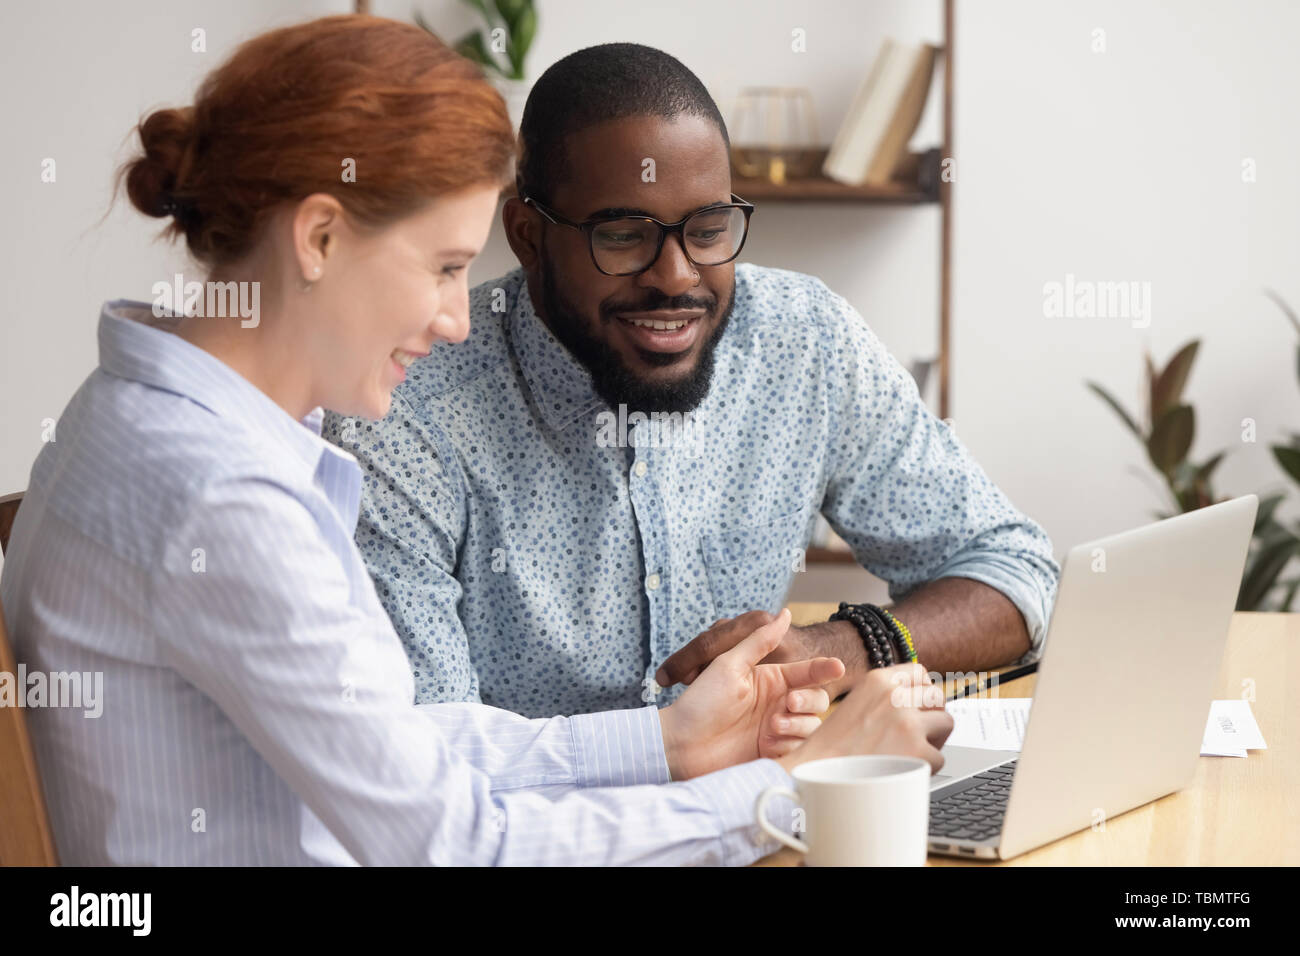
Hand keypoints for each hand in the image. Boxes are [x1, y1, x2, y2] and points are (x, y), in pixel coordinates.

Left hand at [658, 609, 845, 778]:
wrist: (681, 745)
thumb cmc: (701, 703)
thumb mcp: (729, 665)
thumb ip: (759, 641)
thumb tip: (785, 613)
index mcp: (771, 680)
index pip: (807, 672)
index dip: (824, 669)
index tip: (837, 666)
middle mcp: (777, 703)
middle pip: (817, 700)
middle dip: (808, 701)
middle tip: (787, 703)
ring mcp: (777, 729)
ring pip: (811, 725)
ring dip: (796, 725)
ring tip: (770, 728)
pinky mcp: (773, 753)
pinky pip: (798, 749)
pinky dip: (788, 745)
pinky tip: (767, 745)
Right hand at [776, 663, 953, 774]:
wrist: (817, 772)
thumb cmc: (830, 747)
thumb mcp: (854, 705)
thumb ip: (882, 699)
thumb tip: (915, 701)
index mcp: (877, 681)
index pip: (918, 672)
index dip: (923, 689)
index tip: (922, 703)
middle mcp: (895, 696)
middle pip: (937, 697)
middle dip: (933, 715)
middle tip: (922, 732)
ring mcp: (908, 722)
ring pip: (945, 723)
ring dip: (934, 739)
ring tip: (914, 752)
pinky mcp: (918, 750)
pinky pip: (938, 757)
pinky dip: (925, 766)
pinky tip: (905, 769)